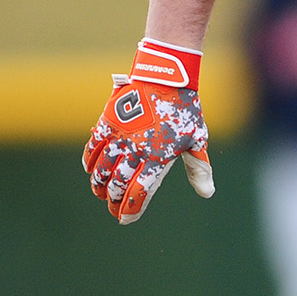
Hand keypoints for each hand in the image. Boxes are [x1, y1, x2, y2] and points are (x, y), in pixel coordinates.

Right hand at [82, 38, 214, 223]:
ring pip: (102, 168)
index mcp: (158, 157)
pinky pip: (93, 146)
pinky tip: (90, 169)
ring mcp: (120, 136)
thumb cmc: (185, 109)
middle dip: (113, 200)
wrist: (166, 76)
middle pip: (118, 184)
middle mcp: (136, 149)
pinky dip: (89, 160)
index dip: (131, 208)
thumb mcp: (196, 139)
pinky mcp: (108, 121)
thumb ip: (199, 168)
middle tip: (113, 207)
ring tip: (100, 192)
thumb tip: (207, 193)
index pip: (140, 191)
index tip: (126, 219)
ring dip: (99, 184)